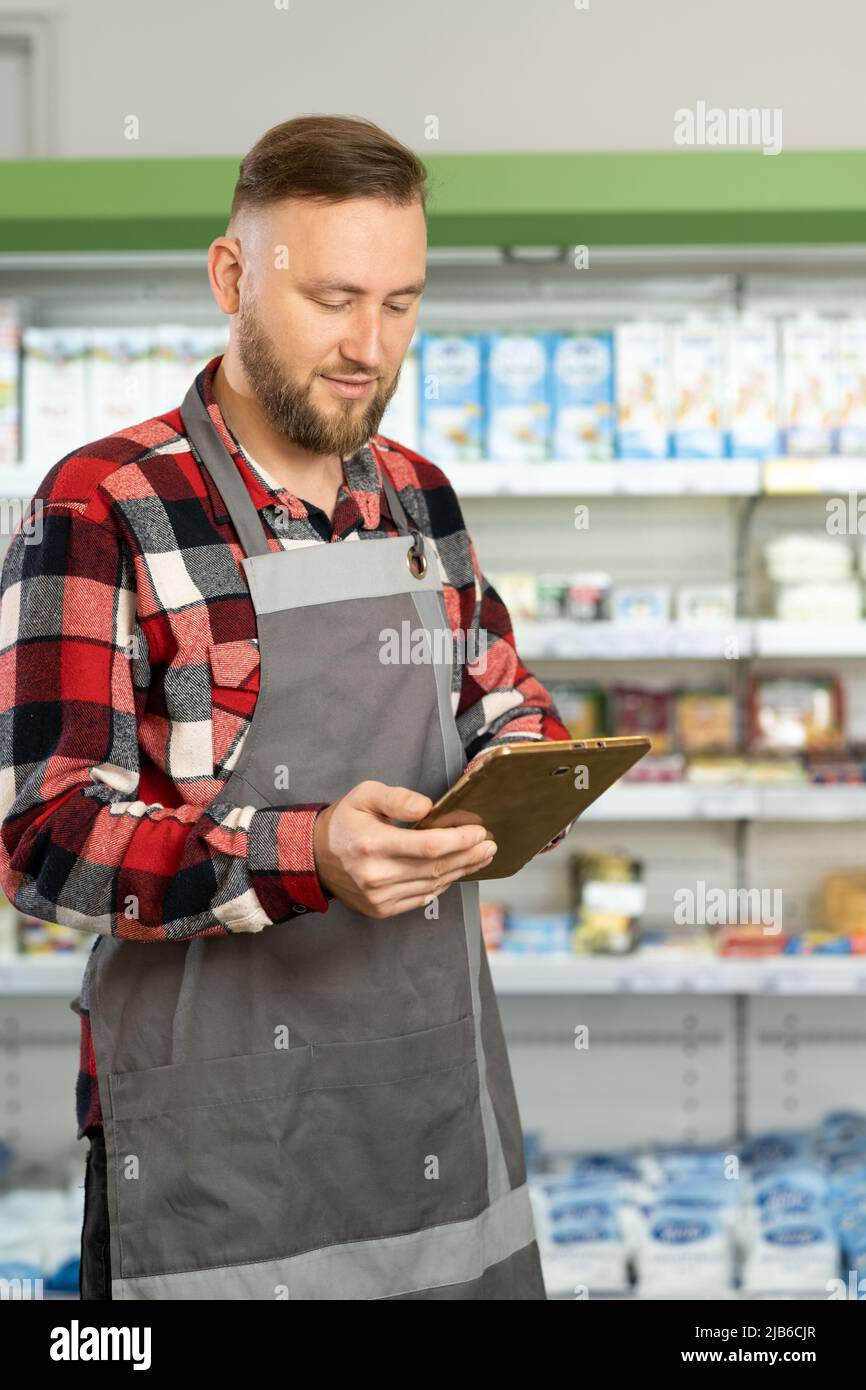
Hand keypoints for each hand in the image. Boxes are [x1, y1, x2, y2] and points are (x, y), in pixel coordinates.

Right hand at [312, 780, 496, 918]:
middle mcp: (376, 875)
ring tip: (480, 856)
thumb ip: (397, 797)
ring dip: (461, 870)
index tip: (479, 831)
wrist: (315, 858)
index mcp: (373, 843)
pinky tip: (455, 872)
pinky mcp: (381, 909)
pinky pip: (422, 898)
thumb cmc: (344, 822)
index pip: (428, 846)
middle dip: (469, 855)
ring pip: (433, 884)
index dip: (459, 840)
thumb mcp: (365, 795)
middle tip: (490, 845)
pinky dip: (442, 884)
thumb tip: (428, 808)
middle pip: (436, 867)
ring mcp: (379, 897)